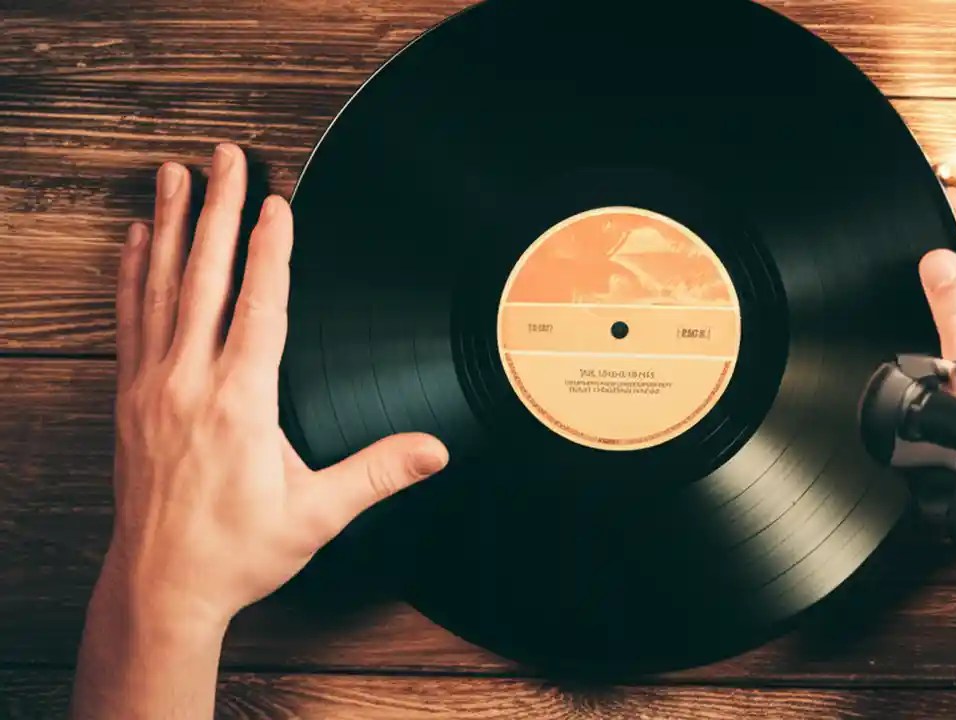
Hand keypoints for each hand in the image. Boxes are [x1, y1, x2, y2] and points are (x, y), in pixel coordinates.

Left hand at [104, 144, 448, 629]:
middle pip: (206, 277)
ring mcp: (153, 385)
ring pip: (162, 286)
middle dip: (220, 210)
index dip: (271, 250)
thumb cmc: (238, 551)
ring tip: (175, 175)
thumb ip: (377, 472)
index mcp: (240, 403)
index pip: (260, 306)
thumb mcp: (318, 514)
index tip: (277, 202)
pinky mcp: (131, 396)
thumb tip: (434, 450)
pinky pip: (129, 318)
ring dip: (172, 225)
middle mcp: (190, 383)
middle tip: (227, 158)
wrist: (161, 585)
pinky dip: (132, 273)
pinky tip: (138, 240)